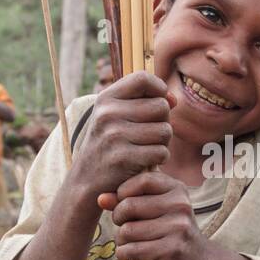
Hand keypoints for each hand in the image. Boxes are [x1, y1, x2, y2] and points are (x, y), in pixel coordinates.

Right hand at [72, 70, 174, 203]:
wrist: (86, 181)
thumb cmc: (109, 146)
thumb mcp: (116, 118)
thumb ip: (144, 104)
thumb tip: (173, 99)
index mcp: (106, 99)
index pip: (142, 78)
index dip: (159, 88)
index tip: (159, 103)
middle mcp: (108, 113)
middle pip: (161, 106)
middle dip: (163, 122)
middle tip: (150, 135)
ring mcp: (115, 135)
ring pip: (165, 130)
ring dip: (163, 143)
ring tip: (147, 148)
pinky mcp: (124, 158)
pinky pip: (161, 152)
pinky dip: (159, 159)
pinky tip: (146, 162)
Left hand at [98, 169, 203, 259]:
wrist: (197, 259)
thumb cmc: (169, 230)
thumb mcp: (153, 209)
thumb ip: (126, 200)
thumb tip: (101, 199)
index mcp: (177, 189)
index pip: (142, 180)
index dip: (123, 192)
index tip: (123, 204)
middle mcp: (180, 205)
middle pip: (129, 206)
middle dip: (119, 219)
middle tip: (125, 227)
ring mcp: (178, 227)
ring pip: (128, 230)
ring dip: (122, 240)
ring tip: (131, 242)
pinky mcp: (173, 249)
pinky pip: (133, 250)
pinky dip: (126, 254)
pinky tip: (132, 255)